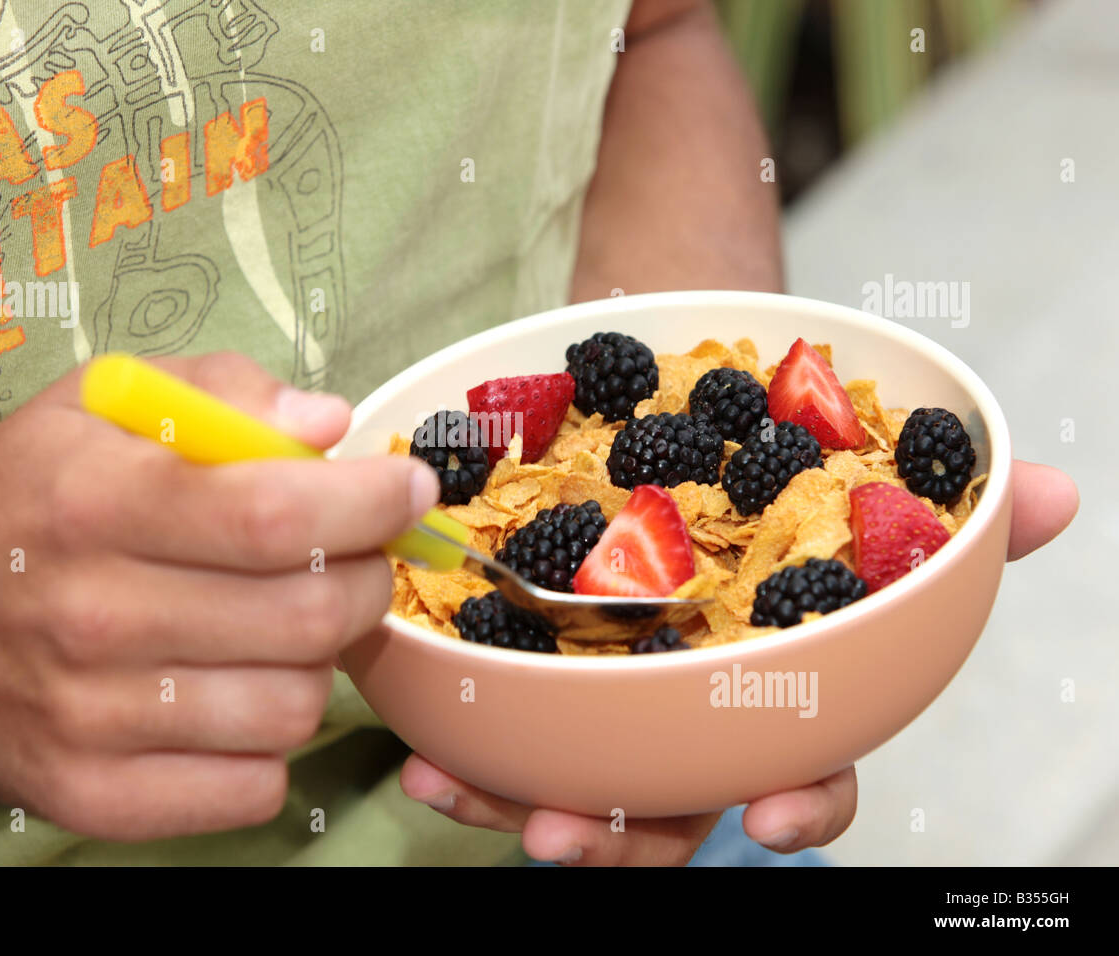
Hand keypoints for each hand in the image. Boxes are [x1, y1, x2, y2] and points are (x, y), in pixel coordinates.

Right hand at [0, 352, 439, 840]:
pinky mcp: (91, 794)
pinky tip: (238, 692)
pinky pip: (254, 787)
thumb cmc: (22, 496)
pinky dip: (271, 742)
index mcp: (95, 503)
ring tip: (281, 627)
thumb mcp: (99, 403)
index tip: (408, 490)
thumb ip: (220, 392)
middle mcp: (89, 615)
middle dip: (367, 580)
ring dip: (317, 662)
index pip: (275, 516)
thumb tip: (327, 423)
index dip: (370, 504)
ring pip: (295, 708)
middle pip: (307, 617)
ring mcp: (87, 719)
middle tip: (355, 559)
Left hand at [401, 459, 1078, 864]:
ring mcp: (609, 697)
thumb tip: (1056, 493)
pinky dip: (460, 737)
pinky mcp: (532, 663)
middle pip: (668, 812)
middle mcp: (694, 713)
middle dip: (618, 842)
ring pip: (567, 780)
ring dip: (506, 799)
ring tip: (448, 785)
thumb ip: (948, 505)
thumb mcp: (860, 473)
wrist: (687, 398)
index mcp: (777, 692)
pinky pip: (496, 722)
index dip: (796, 807)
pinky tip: (420, 735)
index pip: (806, 773)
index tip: (764, 816)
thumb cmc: (780, 458)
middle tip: (565, 836)